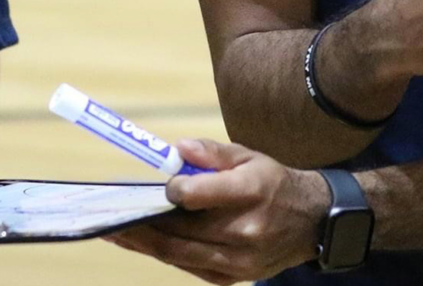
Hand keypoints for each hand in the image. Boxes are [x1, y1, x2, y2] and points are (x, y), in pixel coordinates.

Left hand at [111, 139, 328, 285]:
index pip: (200, 194)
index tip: (159, 184)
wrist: (311, 223)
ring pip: (179, 253)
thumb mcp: (250, 157)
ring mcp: (240, 260)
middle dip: (143, 224)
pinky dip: (166, 254)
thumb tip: (176, 149)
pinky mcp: (233, 277)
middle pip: (182, 230)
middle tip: (112, 217)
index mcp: (253, 192)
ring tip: (118, 233)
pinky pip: (189, 266)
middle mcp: (247, 230)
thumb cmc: (273, 184)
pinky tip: (145, 244)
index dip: (173, 190)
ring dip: (145, 244)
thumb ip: (212, 154)